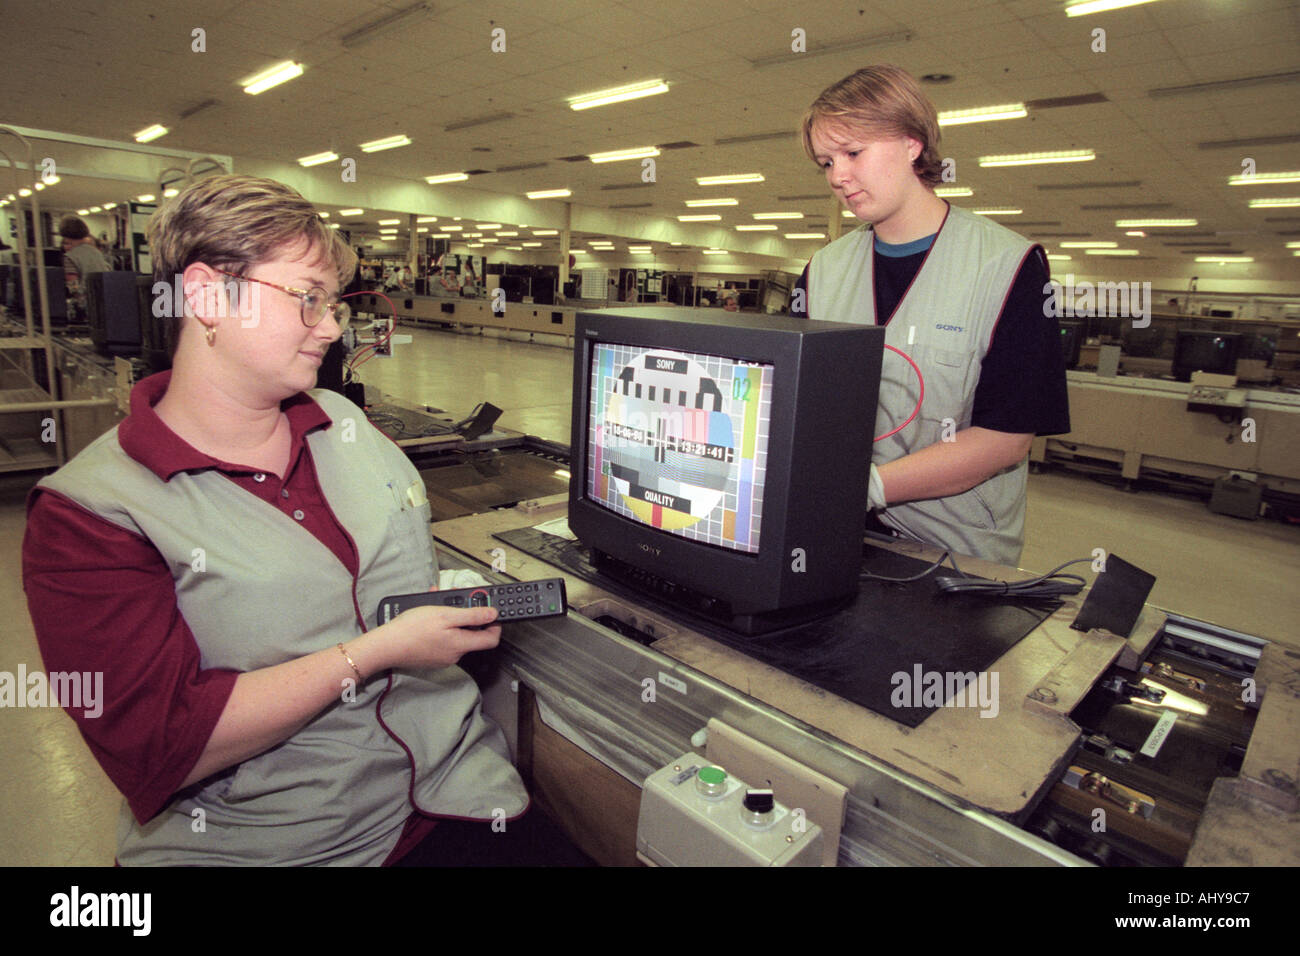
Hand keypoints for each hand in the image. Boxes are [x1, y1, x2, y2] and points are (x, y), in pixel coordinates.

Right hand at [362, 604, 500, 671]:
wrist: (385, 645)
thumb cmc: (413, 629)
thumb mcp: (446, 615)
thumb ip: (472, 615)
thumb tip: (493, 615)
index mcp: (461, 645)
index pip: (491, 639)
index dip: (495, 624)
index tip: (490, 611)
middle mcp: (454, 655)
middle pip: (471, 634)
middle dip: (465, 614)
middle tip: (457, 599)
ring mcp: (441, 657)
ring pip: (454, 634)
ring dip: (449, 616)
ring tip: (436, 602)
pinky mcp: (429, 656)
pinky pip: (441, 638)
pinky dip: (438, 625)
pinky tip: (426, 613)